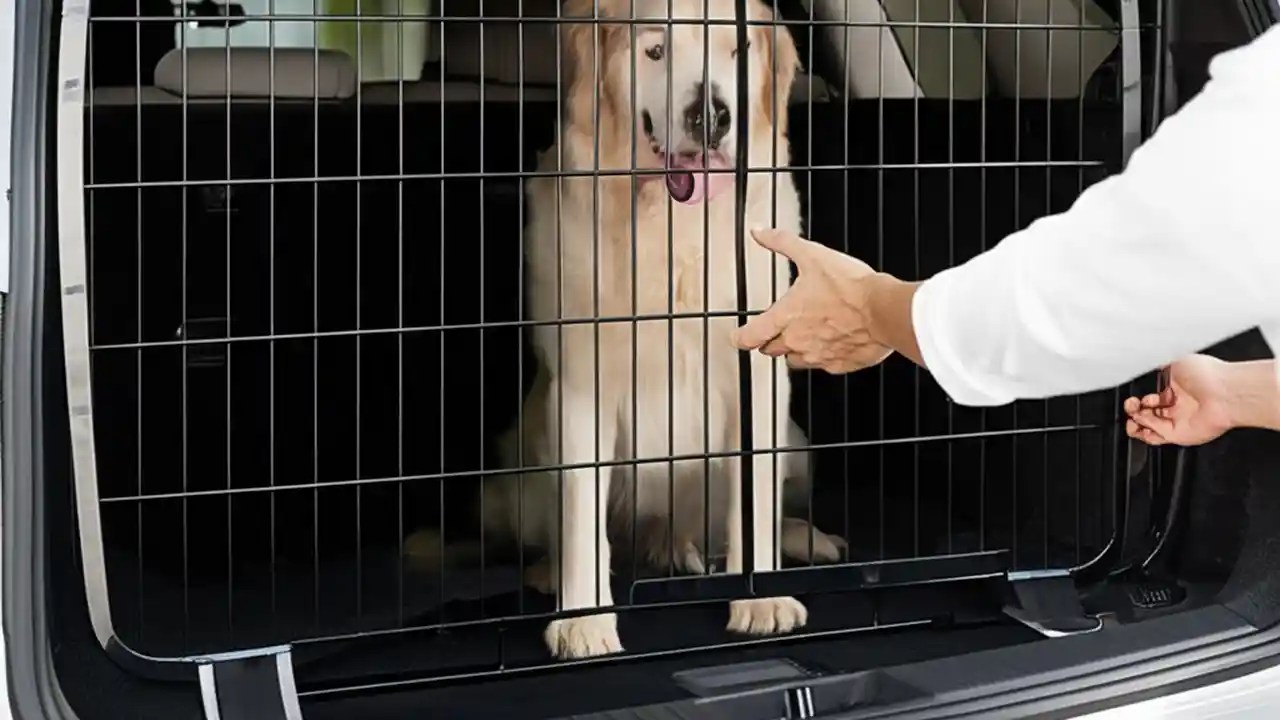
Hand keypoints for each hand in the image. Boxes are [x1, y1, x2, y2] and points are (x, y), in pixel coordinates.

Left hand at [731, 228, 892, 373]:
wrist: (885, 309)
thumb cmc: (851, 286)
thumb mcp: (812, 254)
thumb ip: (781, 242)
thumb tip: (758, 231)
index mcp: (785, 317)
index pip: (749, 337)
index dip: (740, 337)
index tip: (738, 336)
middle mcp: (797, 341)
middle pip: (770, 350)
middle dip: (770, 339)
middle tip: (779, 327)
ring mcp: (817, 356)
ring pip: (795, 361)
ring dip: (795, 349)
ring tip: (807, 333)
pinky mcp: (838, 365)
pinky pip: (823, 364)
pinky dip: (824, 355)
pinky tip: (833, 340)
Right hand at [1124, 354, 1234, 446]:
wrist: (1225, 392)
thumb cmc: (1208, 374)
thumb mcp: (1176, 361)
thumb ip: (1158, 366)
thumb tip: (1146, 365)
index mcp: (1178, 389)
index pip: (1152, 398)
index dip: (1140, 397)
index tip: (1135, 393)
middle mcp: (1179, 406)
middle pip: (1148, 414)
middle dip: (1134, 409)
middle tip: (1132, 403)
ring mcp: (1180, 421)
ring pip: (1150, 429)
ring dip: (1136, 423)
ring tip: (1133, 413)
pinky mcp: (1180, 435)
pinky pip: (1157, 435)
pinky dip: (1147, 426)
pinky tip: (1144, 416)